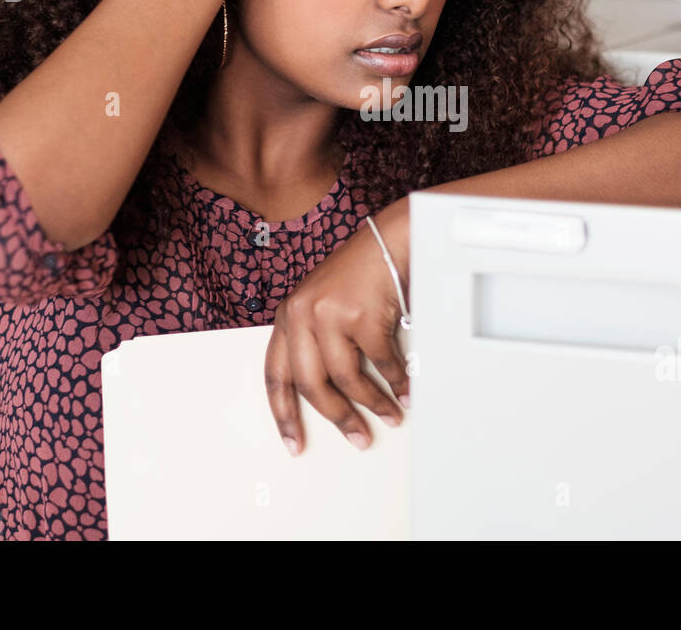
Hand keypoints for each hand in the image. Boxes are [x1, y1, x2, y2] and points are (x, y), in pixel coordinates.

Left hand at [265, 198, 411, 454]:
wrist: (390, 238)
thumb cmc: (362, 271)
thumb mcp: (325, 304)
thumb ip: (317, 340)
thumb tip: (333, 395)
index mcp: (289, 315)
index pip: (276, 374)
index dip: (284, 414)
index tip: (294, 442)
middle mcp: (301, 314)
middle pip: (311, 384)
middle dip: (337, 417)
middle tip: (356, 437)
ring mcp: (330, 314)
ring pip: (347, 378)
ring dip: (372, 403)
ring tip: (390, 414)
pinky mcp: (361, 315)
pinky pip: (380, 362)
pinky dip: (396, 381)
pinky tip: (405, 389)